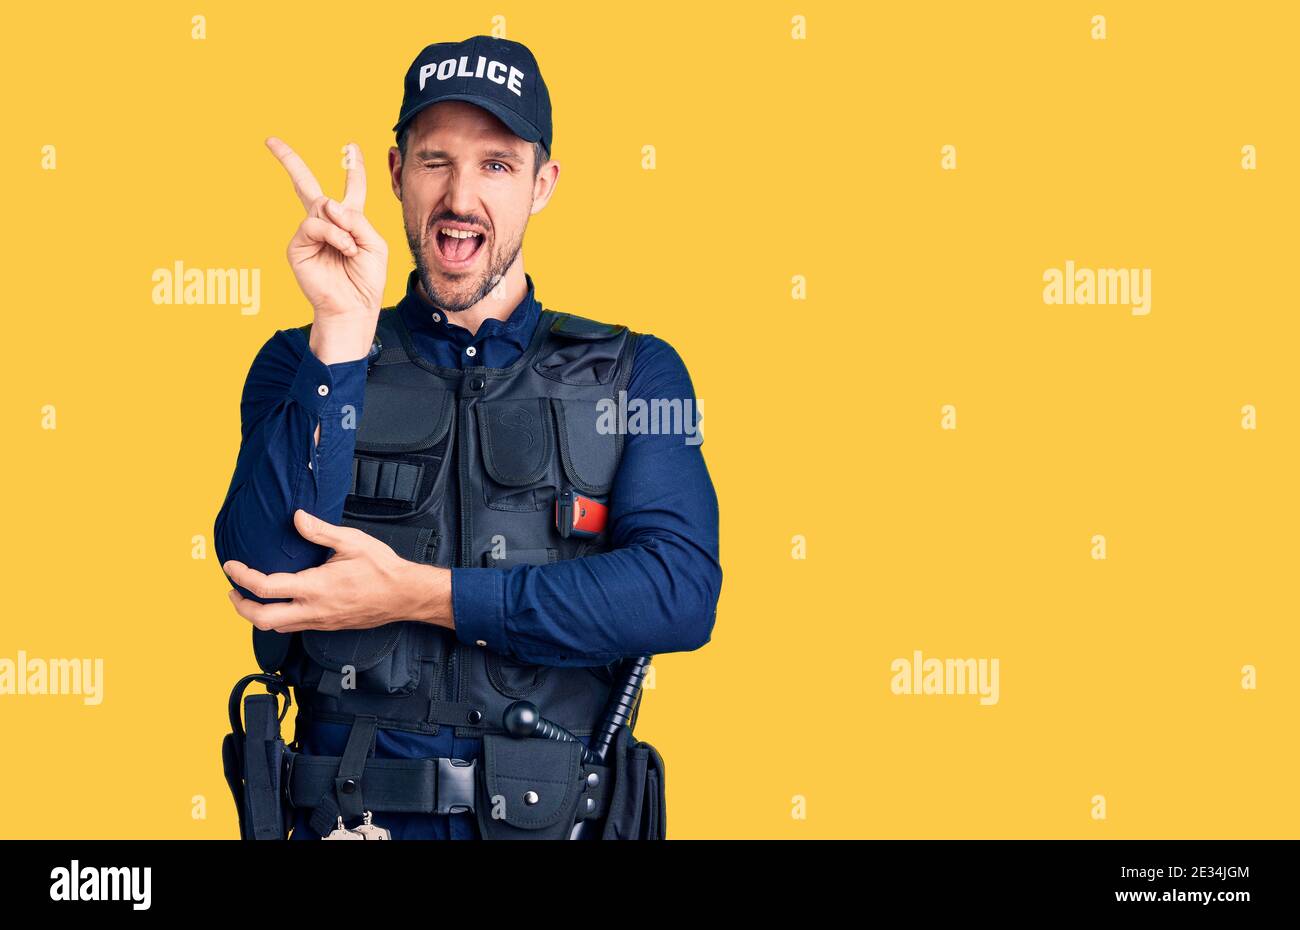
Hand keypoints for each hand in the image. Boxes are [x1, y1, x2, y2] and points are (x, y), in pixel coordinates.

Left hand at [222, 509, 451, 632]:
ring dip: (257, 615)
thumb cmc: (383, 569)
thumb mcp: (353, 541)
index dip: (242, 576)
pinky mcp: (328, 626)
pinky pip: (293, 627)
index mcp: (316, 587)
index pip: (266, 587)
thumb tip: (296, 518)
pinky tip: (281, 603)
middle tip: (233, 590)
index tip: (231, 565)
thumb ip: (320, 531)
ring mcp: (320, 621)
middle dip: (240, 606)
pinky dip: (278, 618)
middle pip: (262, 620)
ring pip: (276, 628)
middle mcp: (314, 610)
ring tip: (251, 597)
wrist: (405, 595)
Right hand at [266, 137, 388, 362]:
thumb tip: (328, 204)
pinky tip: (343, 249)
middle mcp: (327, 224)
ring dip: (341, 227)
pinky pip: (313, 225)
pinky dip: (332, 235)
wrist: (354, 308)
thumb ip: (357, 219)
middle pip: (306, 185)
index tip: (351, 146)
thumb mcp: (375, 244)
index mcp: (350, 222)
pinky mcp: (297, 246)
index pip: (351, 188)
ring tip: (350, 249)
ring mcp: (309, 234)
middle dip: (289, 161)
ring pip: (320, 207)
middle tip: (271, 141)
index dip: (353, 167)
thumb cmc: (367, 280)